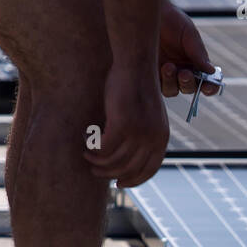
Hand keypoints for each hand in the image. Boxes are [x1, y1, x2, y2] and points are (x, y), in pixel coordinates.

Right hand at [83, 63, 169, 188]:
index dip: (132, 180)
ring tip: (86, 154)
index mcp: (161, 138)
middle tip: (94, 169)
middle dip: (109, 173)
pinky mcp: (122, 124)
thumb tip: (128, 155)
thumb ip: (142, 135)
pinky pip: (103, 147)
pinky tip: (85, 139)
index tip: (119, 183)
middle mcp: (153, 139)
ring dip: (97, 160)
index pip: (148, 170)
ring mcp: (139, 133)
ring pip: (113, 160)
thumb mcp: (146, 116)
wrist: (136, 64)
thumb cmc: (137, 87)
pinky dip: (92, 147)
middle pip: (128, 169)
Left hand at [158, 4, 219, 98]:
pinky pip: (156, 86)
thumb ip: (199, 54)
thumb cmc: (173, 21)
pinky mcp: (150, 73)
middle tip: (184, 73)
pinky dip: (160, 80)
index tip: (207, 87)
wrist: (151, 12)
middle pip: (189, 88)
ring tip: (168, 66)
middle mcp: (182, 72)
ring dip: (172, 82)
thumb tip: (211, 72)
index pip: (207, 82)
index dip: (210, 88)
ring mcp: (166, 74)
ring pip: (172, 90)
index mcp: (196, 64)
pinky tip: (160, 67)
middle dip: (188, 83)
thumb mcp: (189, 35)